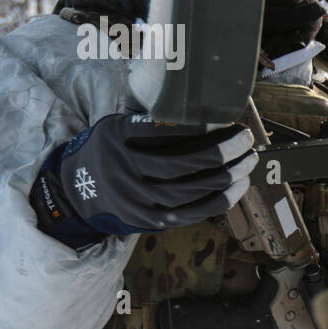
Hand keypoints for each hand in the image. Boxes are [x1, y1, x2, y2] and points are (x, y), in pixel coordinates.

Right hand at [30, 113, 256, 246]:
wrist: (79, 191)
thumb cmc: (110, 150)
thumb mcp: (118, 126)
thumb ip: (151, 120)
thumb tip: (201, 107)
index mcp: (119, 139)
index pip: (165, 131)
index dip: (200, 126)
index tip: (225, 118)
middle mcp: (127, 172)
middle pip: (183, 164)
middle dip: (222, 151)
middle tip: (245, 137)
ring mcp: (139, 201)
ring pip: (192, 191)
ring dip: (228, 175)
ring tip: (249, 159)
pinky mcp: (152, 221)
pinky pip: (195, 213)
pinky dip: (222, 199)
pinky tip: (240, 184)